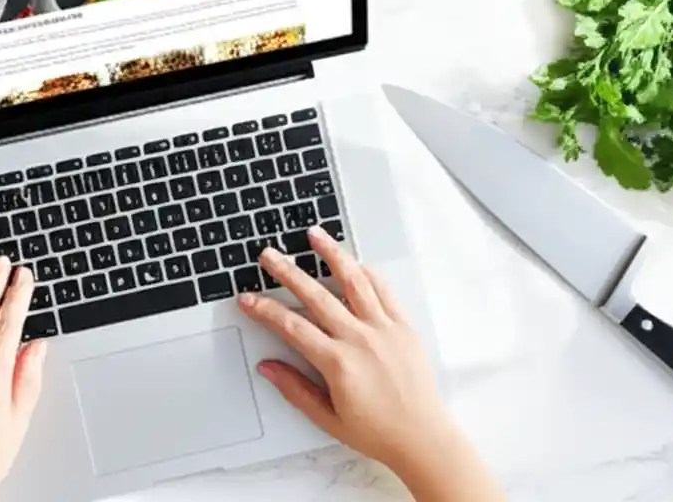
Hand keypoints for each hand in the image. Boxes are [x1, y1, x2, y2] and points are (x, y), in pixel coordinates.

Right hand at [238, 227, 503, 501]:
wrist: (423, 438)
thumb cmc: (379, 432)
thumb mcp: (328, 417)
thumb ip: (295, 388)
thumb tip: (268, 367)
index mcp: (338, 363)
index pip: (291, 327)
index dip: (265, 310)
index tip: (249, 299)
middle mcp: (360, 340)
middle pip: (315, 295)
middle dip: (287, 272)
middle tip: (269, 255)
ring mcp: (384, 330)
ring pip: (353, 281)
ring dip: (331, 254)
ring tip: (314, 235)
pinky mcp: (403, 327)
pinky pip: (383, 291)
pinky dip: (367, 272)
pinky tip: (355, 261)